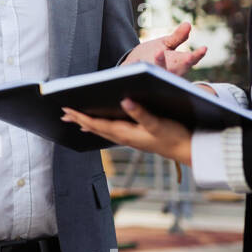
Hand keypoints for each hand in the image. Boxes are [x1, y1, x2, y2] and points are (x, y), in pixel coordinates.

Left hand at [61, 98, 191, 165]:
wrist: (187, 150)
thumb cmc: (173, 135)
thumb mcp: (157, 123)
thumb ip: (140, 112)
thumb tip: (124, 101)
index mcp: (125, 132)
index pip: (96, 124)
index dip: (80, 117)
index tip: (66, 110)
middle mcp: (124, 137)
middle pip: (95, 128)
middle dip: (79, 120)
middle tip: (63, 114)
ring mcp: (129, 139)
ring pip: (102, 130)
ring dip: (88, 124)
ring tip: (76, 120)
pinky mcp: (135, 138)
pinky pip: (111, 132)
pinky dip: (101, 128)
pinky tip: (99, 128)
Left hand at [121, 22, 206, 76]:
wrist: (133, 66)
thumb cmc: (153, 54)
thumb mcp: (166, 44)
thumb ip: (178, 37)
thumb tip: (188, 24)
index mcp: (178, 64)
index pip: (190, 60)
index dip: (197, 56)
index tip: (204, 48)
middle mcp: (170, 74)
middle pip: (178, 70)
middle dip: (183, 64)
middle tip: (187, 57)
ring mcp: (157, 79)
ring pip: (160, 75)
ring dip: (160, 65)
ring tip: (158, 53)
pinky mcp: (142, 81)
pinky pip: (141, 77)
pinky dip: (140, 71)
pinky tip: (137, 64)